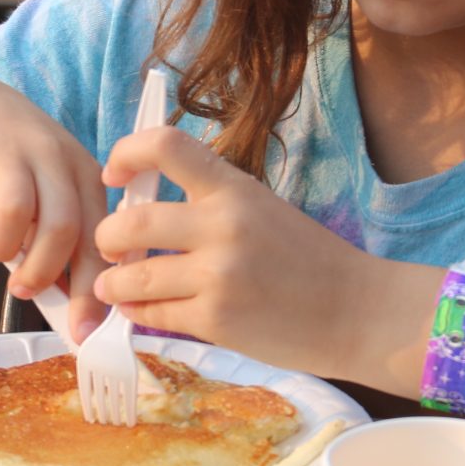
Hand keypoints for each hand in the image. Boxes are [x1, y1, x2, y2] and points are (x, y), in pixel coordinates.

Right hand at [0, 74, 109, 339]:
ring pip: (15, 217)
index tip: (82, 332)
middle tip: (24, 290)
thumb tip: (74, 311)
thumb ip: (67, 238)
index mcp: (85, 173)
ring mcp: (9, 151)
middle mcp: (53, 157)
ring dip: (2, 252)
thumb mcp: (56, 188)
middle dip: (42, 273)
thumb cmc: (22, 164)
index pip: (100, 239)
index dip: (92, 291)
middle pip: (61, 228)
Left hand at [89, 126, 381, 375]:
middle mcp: (224, 224)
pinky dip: (138, 313)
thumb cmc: (308, 260)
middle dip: (107, 237)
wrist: (357, 311)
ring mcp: (219, 274)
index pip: (165, 145)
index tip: (114, 175)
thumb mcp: (261, 209)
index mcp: (234, 188)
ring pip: (132, 276)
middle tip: (110, 247)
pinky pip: (153, 314)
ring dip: (112, 284)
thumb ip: (208, 203)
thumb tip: (140, 210)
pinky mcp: (216, 320)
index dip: (125, 154)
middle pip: (130, 222)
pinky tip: (141, 311)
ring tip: (114, 287)